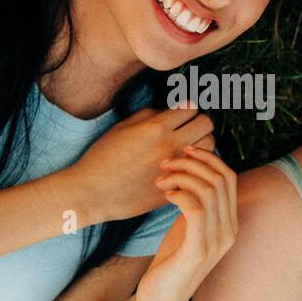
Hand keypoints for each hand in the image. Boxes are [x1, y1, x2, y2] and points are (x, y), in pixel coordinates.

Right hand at [70, 106, 214, 223]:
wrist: (92, 193)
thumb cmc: (102, 157)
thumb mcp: (122, 127)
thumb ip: (149, 115)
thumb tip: (172, 111)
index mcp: (156, 127)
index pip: (191, 107)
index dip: (186, 108)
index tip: (179, 114)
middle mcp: (170, 146)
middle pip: (207, 124)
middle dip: (199, 122)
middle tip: (188, 128)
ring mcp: (176, 168)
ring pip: (209, 148)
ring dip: (202, 143)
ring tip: (187, 146)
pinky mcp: (176, 186)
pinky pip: (199, 170)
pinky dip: (195, 165)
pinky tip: (182, 166)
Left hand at [132, 145, 237, 300]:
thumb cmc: (170, 261)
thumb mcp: (187, 226)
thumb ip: (196, 203)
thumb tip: (191, 170)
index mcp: (229, 223)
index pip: (229, 177)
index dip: (208, 157)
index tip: (184, 151)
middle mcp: (229, 231)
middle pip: (221, 178)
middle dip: (192, 162)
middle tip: (166, 162)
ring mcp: (216, 242)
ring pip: (209, 189)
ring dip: (182, 175)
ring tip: (161, 179)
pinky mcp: (198, 251)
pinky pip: (197, 209)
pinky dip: (180, 193)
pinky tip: (164, 195)